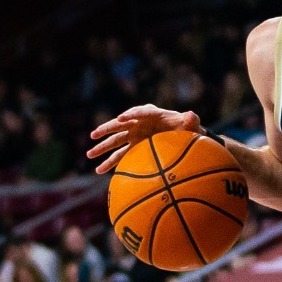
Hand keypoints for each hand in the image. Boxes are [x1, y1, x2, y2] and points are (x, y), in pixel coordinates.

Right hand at [87, 105, 201, 173]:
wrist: (183, 139)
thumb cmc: (187, 130)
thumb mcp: (191, 125)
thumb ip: (191, 120)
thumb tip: (192, 115)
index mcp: (152, 114)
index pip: (140, 112)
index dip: (131, 114)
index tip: (121, 118)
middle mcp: (139, 123)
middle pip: (120, 126)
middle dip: (106, 130)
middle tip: (94, 135)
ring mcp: (134, 136)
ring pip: (115, 142)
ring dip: (102, 148)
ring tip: (89, 155)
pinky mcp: (134, 148)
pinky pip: (120, 156)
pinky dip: (109, 163)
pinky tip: (99, 170)